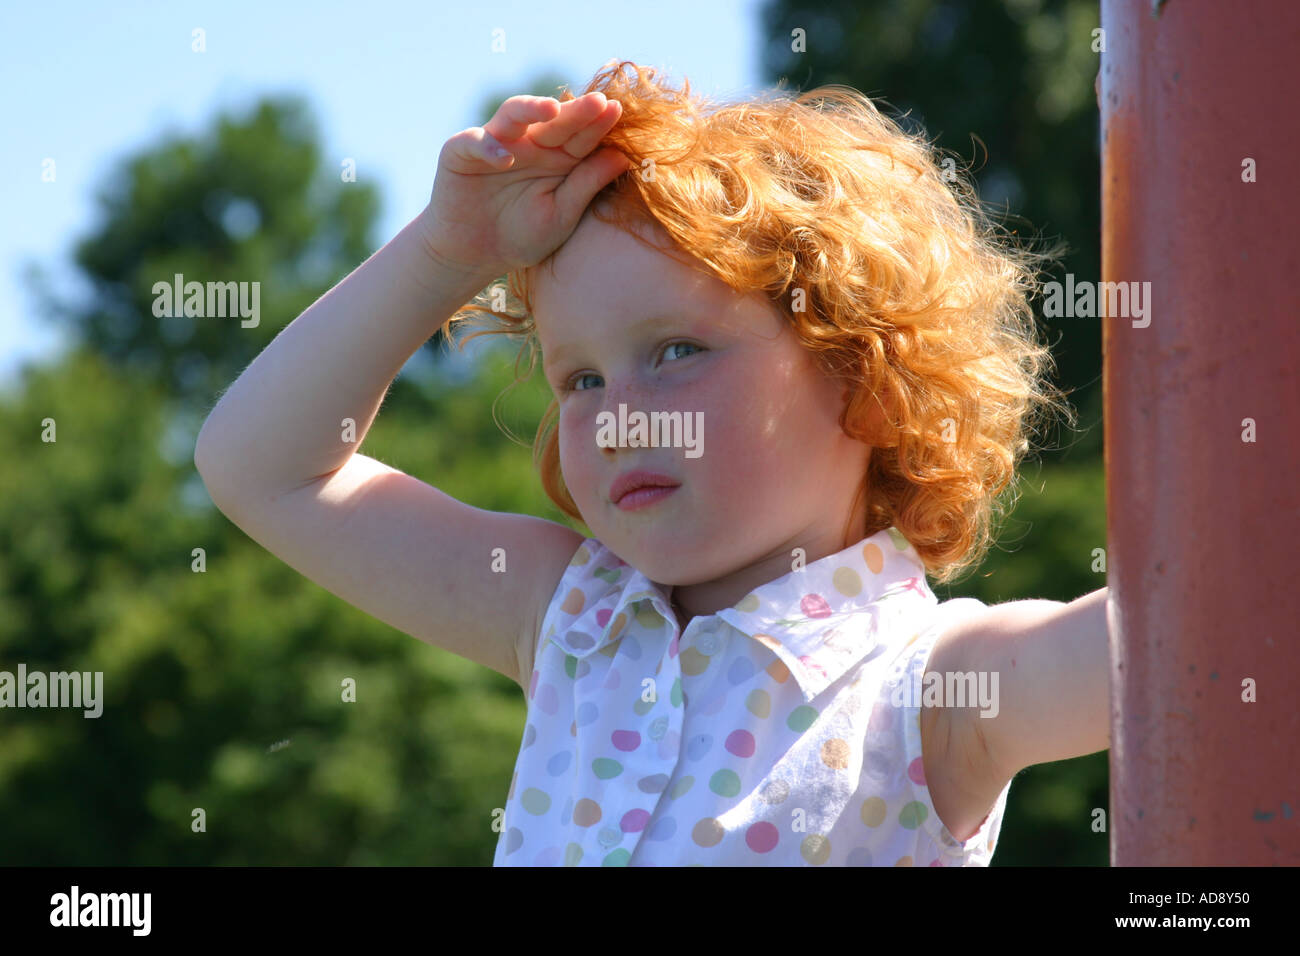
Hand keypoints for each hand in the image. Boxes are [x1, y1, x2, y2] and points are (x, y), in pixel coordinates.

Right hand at [420, 92, 630, 278]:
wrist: (474, 255)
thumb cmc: (521, 235)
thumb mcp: (561, 214)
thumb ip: (586, 184)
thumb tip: (623, 157)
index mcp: (557, 157)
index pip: (581, 135)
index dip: (597, 123)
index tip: (617, 111)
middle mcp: (529, 144)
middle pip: (554, 120)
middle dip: (574, 111)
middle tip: (597, 102)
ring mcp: (496, 143)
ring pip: (513, 115)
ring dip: (531, 109)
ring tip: (552, 110)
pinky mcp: (461, 152)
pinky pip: (474, 141)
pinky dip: (488, 147)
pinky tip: (504, 158)